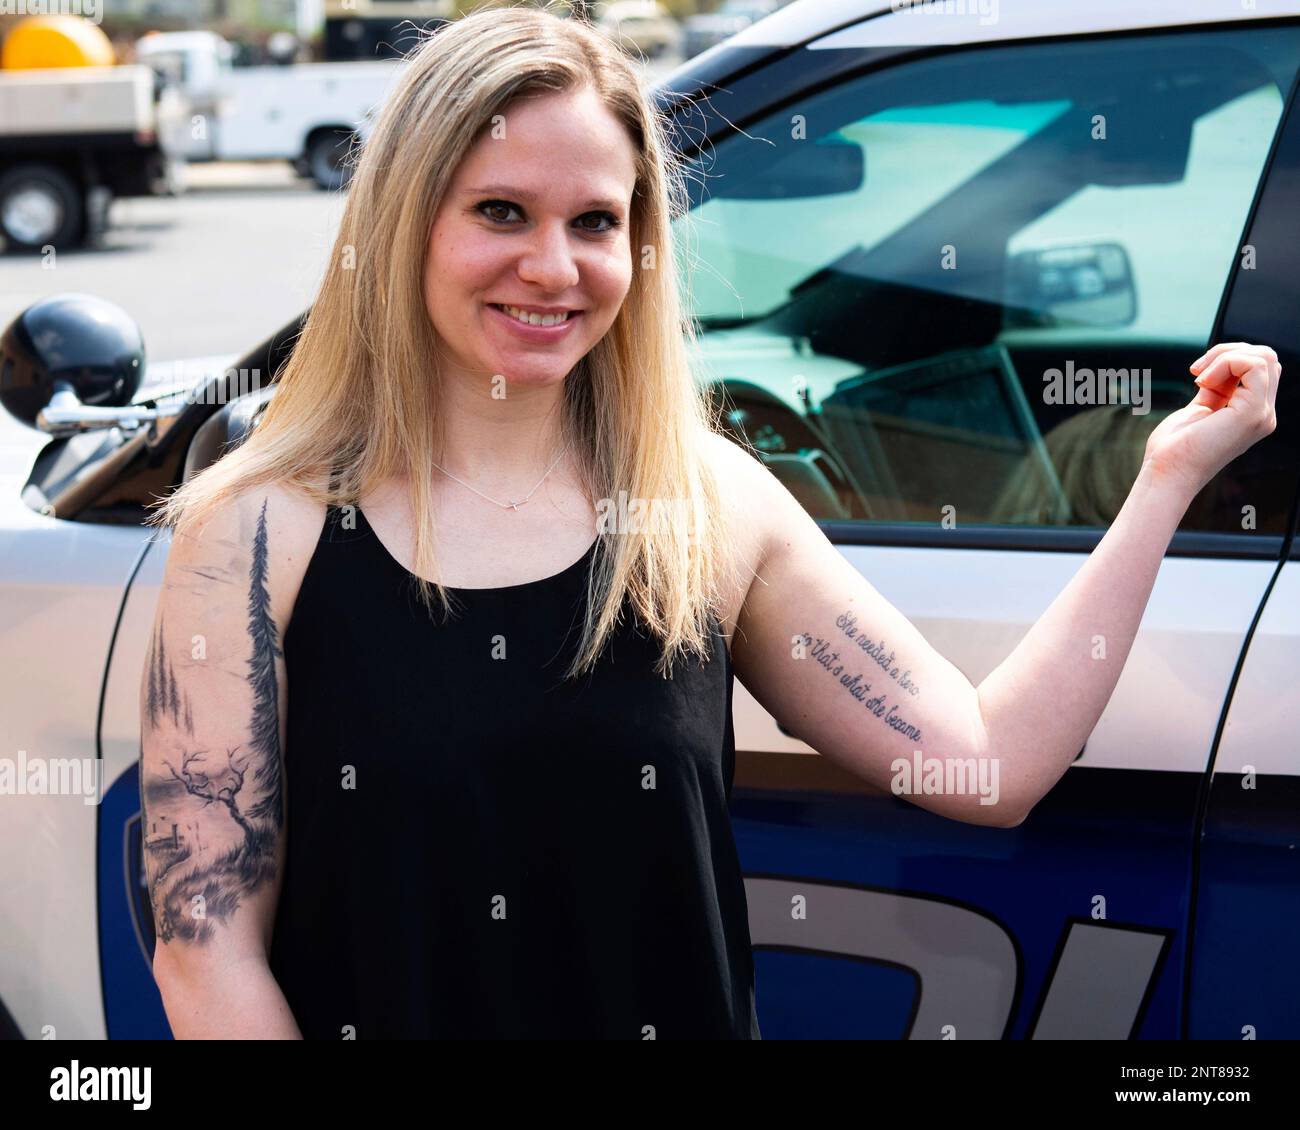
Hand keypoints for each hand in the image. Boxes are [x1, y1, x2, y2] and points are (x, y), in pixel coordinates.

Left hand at [1141, 342, 1279, 497]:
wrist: (1166, 474)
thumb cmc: (1174, 447)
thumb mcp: (1200, 409)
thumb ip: (1216, 389)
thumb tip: (1220, 364)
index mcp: (1252, 413)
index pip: (1260, 368)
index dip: (1229, 360)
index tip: (1198, 375)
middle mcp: (1263, 414)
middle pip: (1266, 358)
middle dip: (1228, 352)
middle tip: (1197, 371)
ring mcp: (1262, 414)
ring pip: (1263, 357)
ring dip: (1225, 356)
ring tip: (1199, 377)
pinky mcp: (1252, 413)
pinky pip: (1254, 365)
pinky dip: (1225, 362)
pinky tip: (1202, 382)